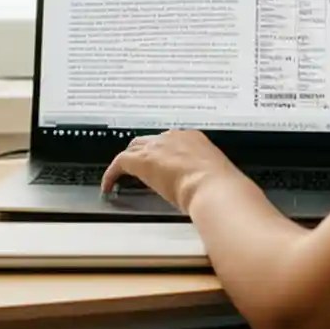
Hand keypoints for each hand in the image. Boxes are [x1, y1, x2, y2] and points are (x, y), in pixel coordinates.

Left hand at [100, 130, 251, 212]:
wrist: (215, 188)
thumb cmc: (221, 188)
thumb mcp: (214, 178)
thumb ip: (206, 179)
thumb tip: (208, 191)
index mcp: (194, 139)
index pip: (170, 142)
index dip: (162, 153)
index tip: (161, 165)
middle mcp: (174, 137)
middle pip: (149, 140)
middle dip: (141, 153)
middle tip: (136, 167)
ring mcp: (157, 146)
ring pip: (133, 148)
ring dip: (127, 161)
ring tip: (119, 175)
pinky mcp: (142, 160)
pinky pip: (119, 163)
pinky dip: (111, 174)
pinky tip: (108, 186)